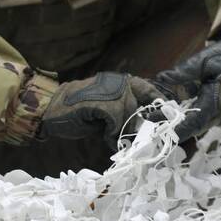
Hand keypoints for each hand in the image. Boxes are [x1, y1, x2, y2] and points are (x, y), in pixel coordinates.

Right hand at [38, 72, 167, 145]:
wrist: (50, 110)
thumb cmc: (77, 112)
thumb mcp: (105, 111)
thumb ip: (123, 115)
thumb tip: (141, 129)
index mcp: (118, 82)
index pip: (146, 88)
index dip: (158, 100)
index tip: (169, 113)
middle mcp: (116, 82)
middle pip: (139, 105)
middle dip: (140, 124)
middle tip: (140, 138)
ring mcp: (109, 91)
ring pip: (128, 114)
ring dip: (122, 130)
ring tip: (113, 137)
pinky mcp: (102, 102)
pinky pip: (116, 120)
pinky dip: (112, 132)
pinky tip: (103, 135)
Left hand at [153, 28, 220, 142]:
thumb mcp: (204, 59)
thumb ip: (182, 72)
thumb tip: (161, 78)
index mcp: (218, 100)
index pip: (194, 122)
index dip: (176, 130)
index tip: (159, 131)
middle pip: (196, 126)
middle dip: (175, 125)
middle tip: (153, 119)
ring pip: (201, 123)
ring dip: (184, 121)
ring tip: (162, 114)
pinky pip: (208, 118)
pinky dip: (194, 115)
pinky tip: (180, 109)